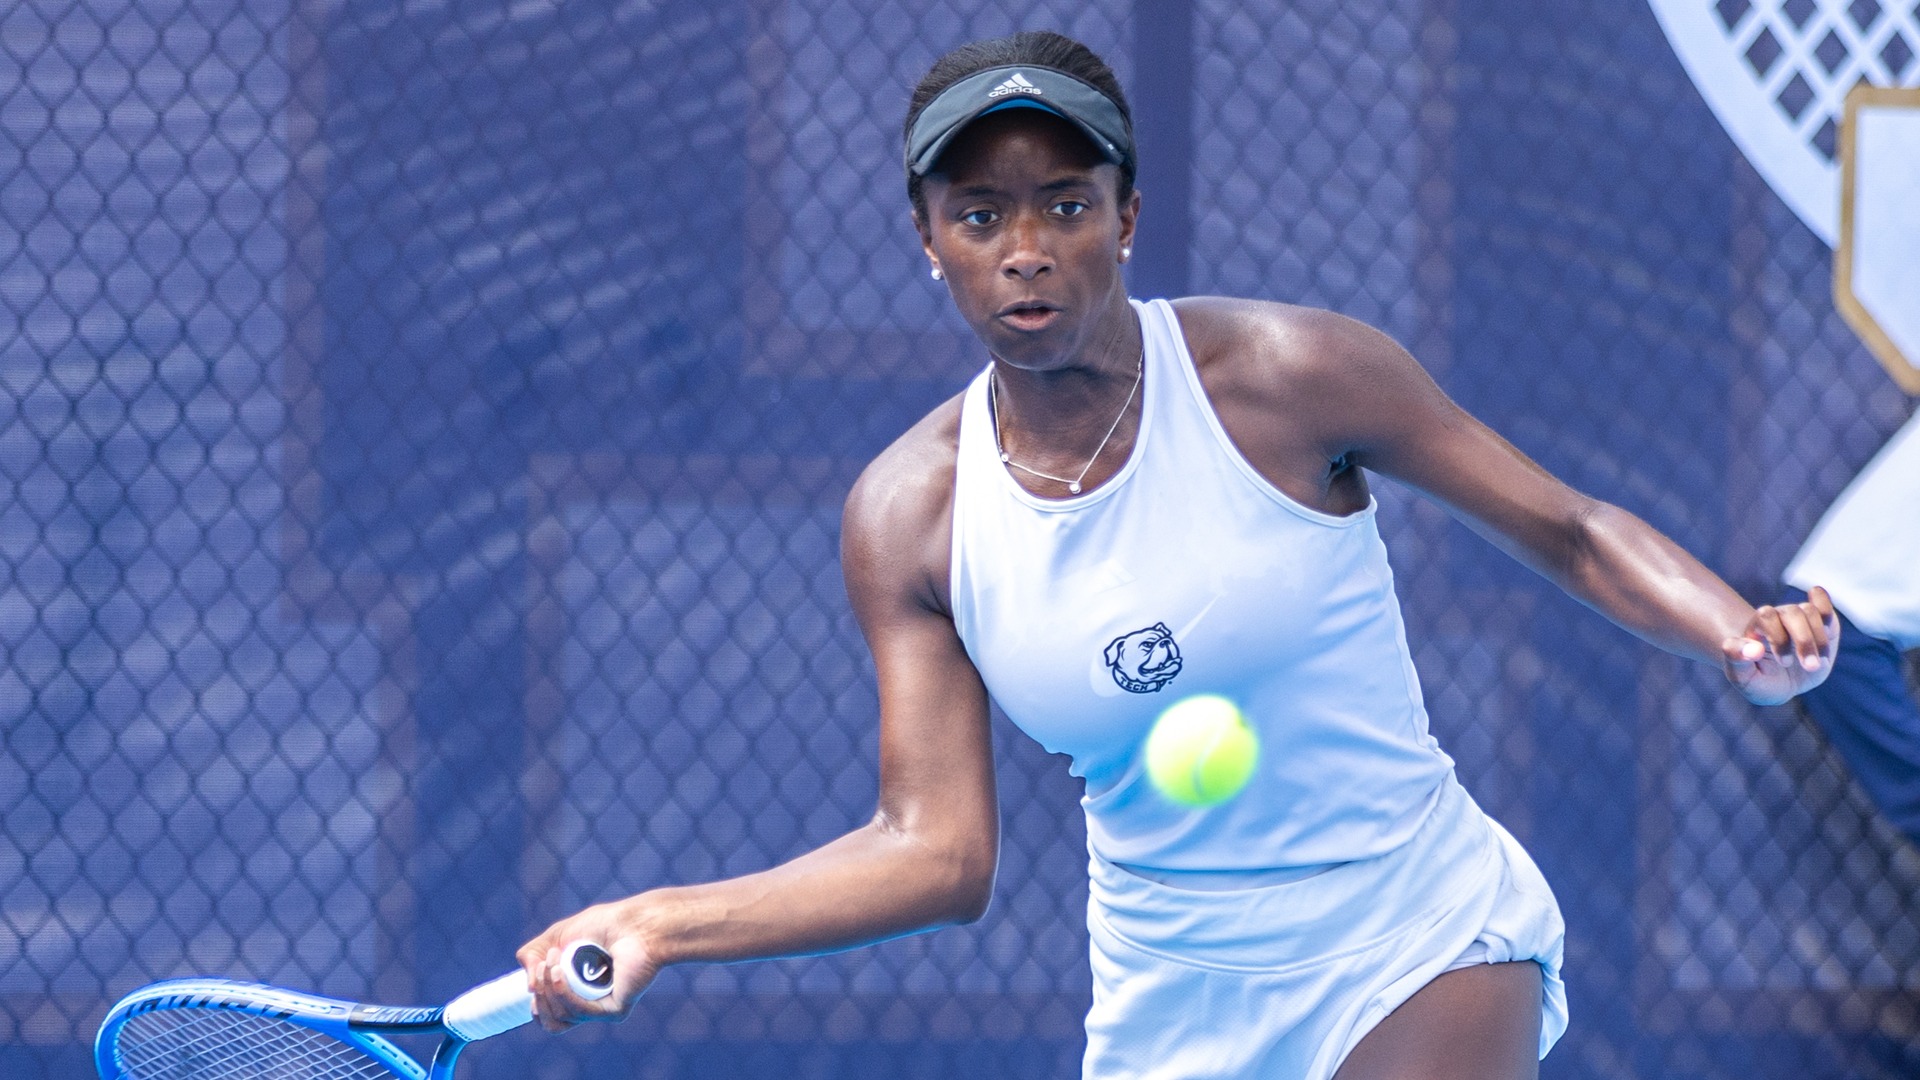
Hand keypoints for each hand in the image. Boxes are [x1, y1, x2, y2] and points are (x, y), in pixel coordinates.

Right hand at [516, 898, 662, 1032]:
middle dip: (539, 992)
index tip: (534, 979)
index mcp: (578, 992)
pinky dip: (563, 993)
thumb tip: (527, 986)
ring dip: (548, 989)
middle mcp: (590, 1005)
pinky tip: (560, 972)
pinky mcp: (615, 1011)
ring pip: (560, 1019)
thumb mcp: (558, 935)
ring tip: (554, 961)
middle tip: (543, 963)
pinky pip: (580, 1012)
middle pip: (551, 1021)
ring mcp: (602, 1010)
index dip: (536, 1004)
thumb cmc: (603, 925)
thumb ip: (534, 954)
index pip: (550, 1016)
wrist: (635, 923)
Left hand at [1720, 586, 1839, 705]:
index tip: (1785, 663)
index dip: (1779, 638)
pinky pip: (1823, 603)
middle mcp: (1777, 617)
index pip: (1767, 616)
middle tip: (1810, 666)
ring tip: (1818, 663)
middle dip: (1804, 641)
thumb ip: (1736, 658)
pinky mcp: (1819, 622)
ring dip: (1820, 639)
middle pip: (1792, 612)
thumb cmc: (1757, 679)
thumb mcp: (1741, 676)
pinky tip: (1828, 633)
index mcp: (1756, 627)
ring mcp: (1798, 618)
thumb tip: (1755, 649)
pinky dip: (1828, 613)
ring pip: (1811, 611)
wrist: (1778, 684)